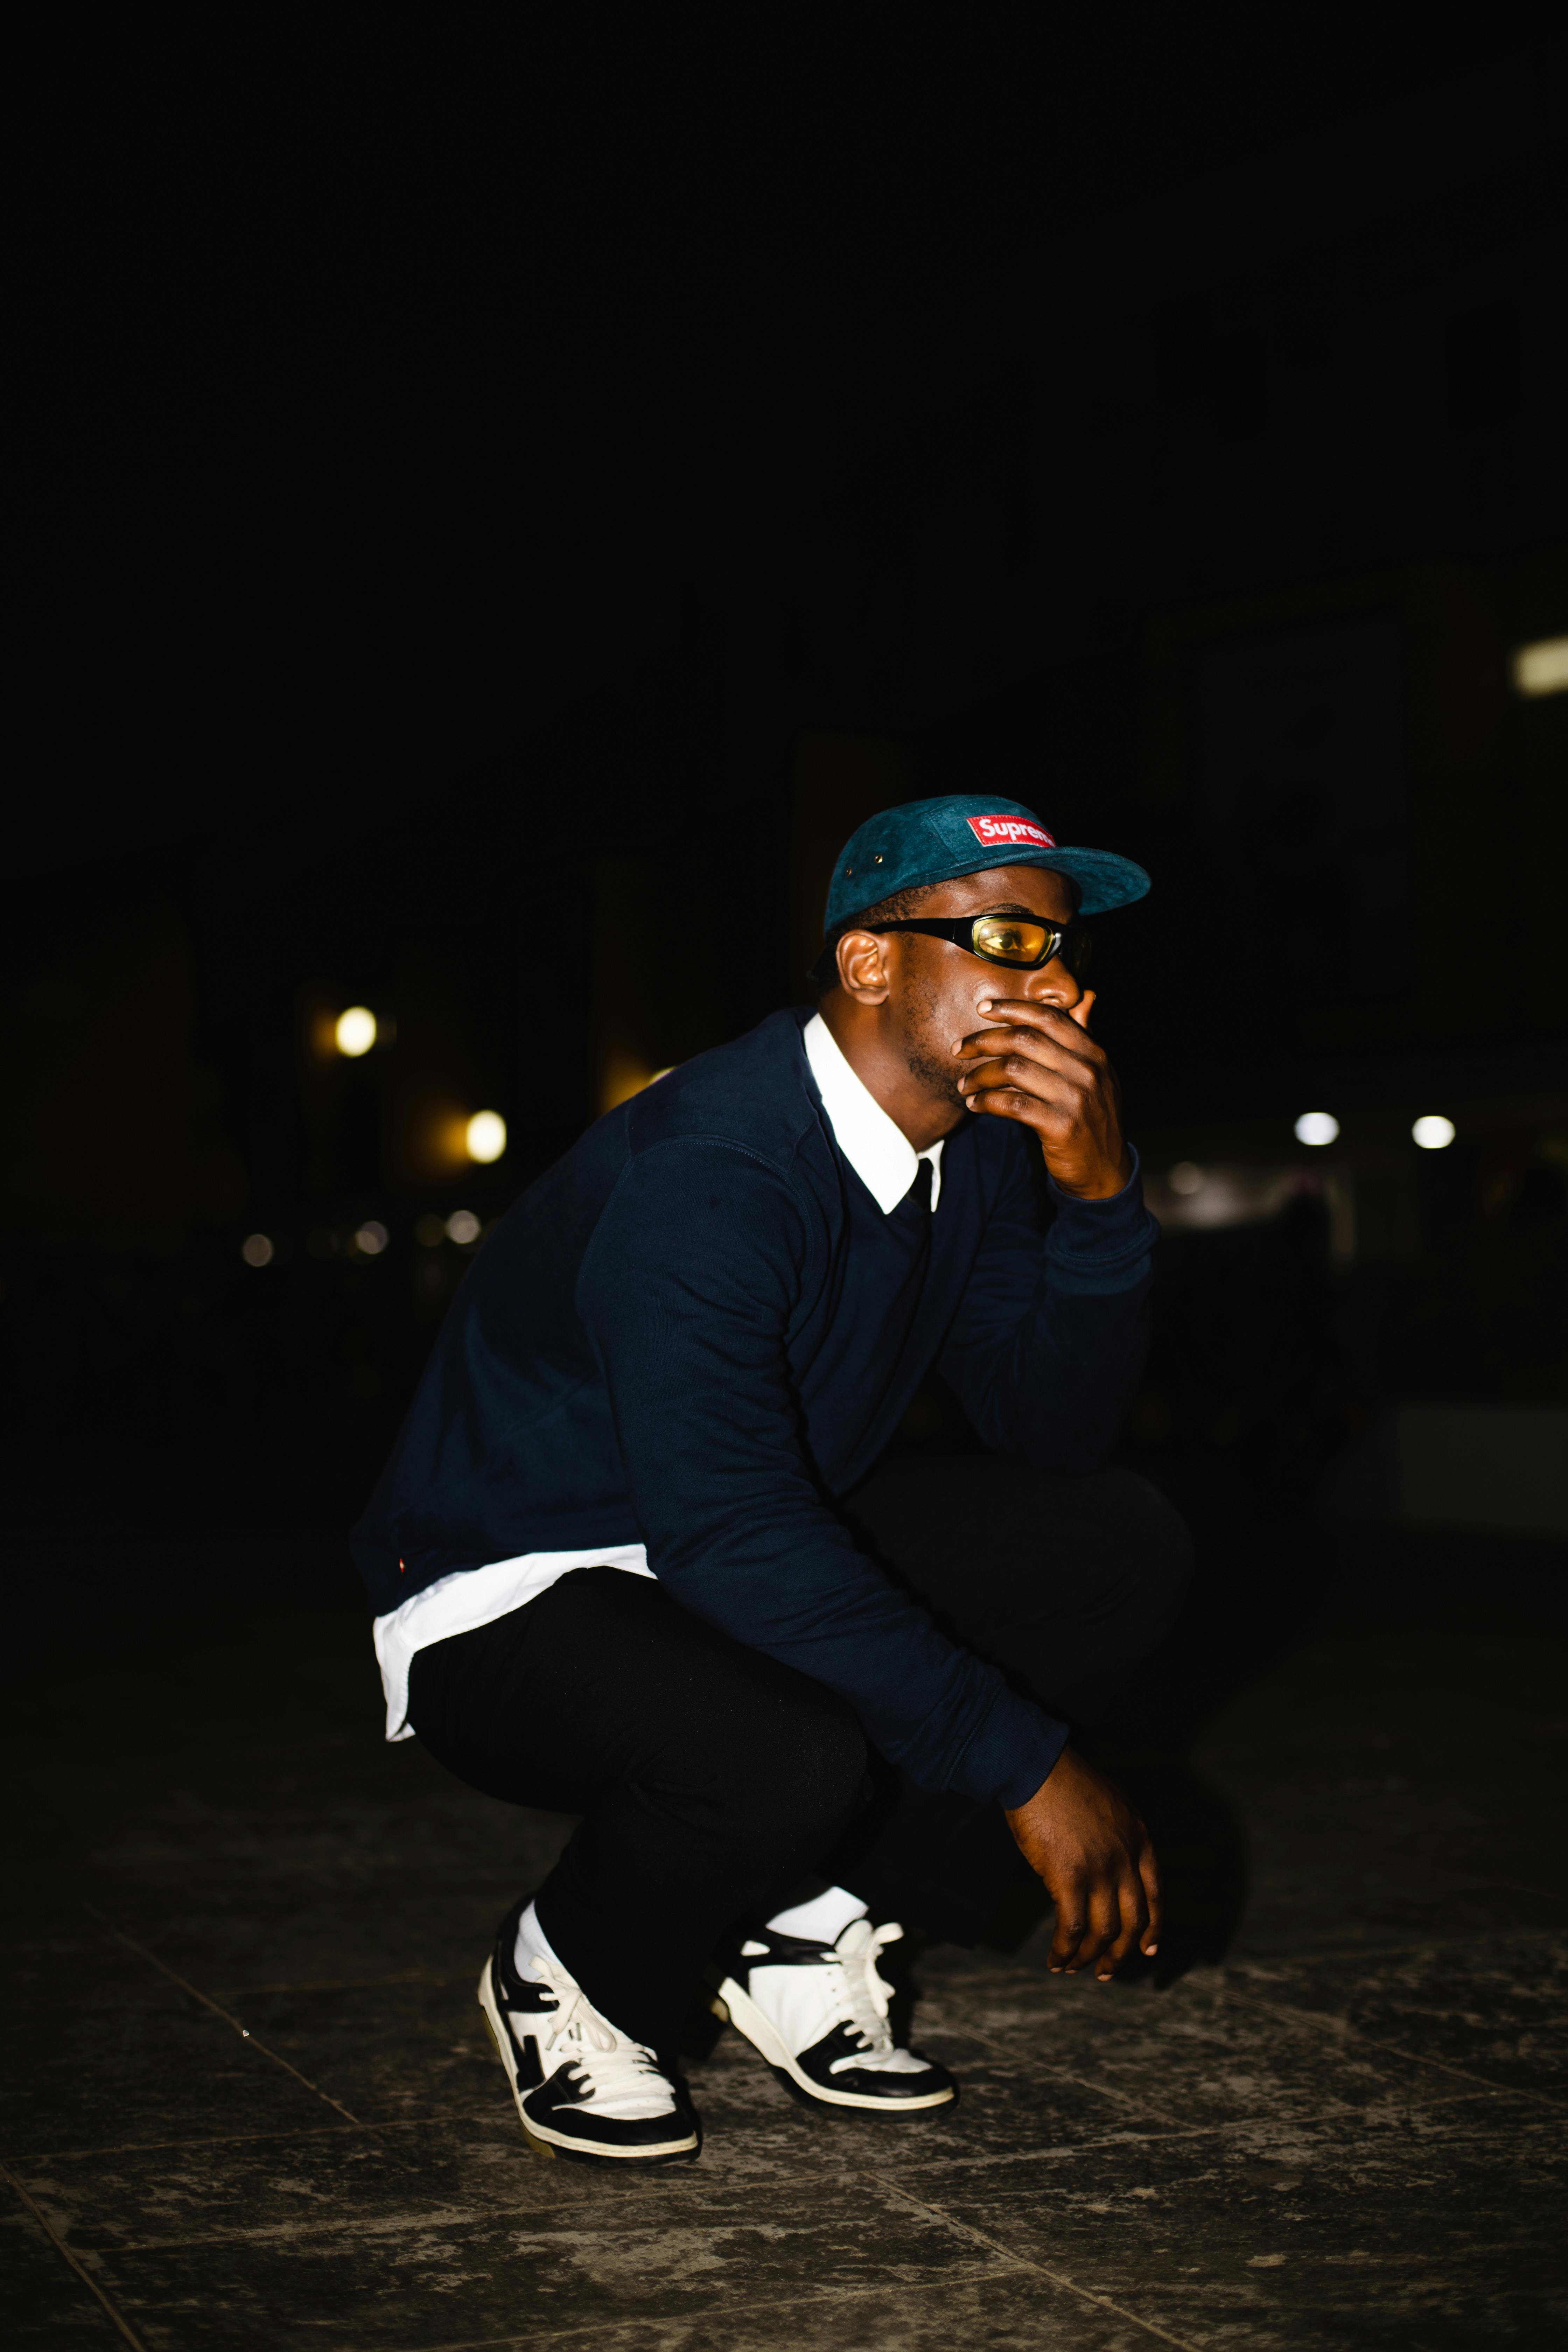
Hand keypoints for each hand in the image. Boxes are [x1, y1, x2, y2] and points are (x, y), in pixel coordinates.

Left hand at [954, 992, 1130, 1197]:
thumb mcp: (1098, 1075)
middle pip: (1024, 1039)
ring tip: (964, 1084)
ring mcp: (1075, 1098)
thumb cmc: (1091, 1118)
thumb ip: (1084, 1038)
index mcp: (1094, 1053)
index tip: (983, 1008)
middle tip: (959, 1049)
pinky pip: (1012, 1104)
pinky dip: (987, 1101)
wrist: (1105, 1171)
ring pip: (1013, 1069)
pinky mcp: (1061, 1126)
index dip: (1012, 1008)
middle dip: (983, 1040)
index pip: (1049, 1017)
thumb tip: (1086, 997)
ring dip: (980, 1075)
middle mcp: (1087, 1071)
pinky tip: (975, 1104)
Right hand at [1005, 1746, 1161, 1978]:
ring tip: (1072, 1968)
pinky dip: (1065, 1951)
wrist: (1038, 1768)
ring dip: (1088, 1958)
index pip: (1156, 1896)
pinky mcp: (1068, 1878)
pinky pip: (1072, 1929)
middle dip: (1121, 1954)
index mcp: (1139, 1841)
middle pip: (1133, 1922)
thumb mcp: (1111, 1805)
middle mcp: (1125, 1860)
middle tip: (1105, 1971)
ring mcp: (1099, 1871)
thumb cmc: (1066, 1781)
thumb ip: (1119, 1837)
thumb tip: (1112, 1865)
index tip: (1148, 1950)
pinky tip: (1055, 1960)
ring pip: (1104, 1932)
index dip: (1154, 1928)